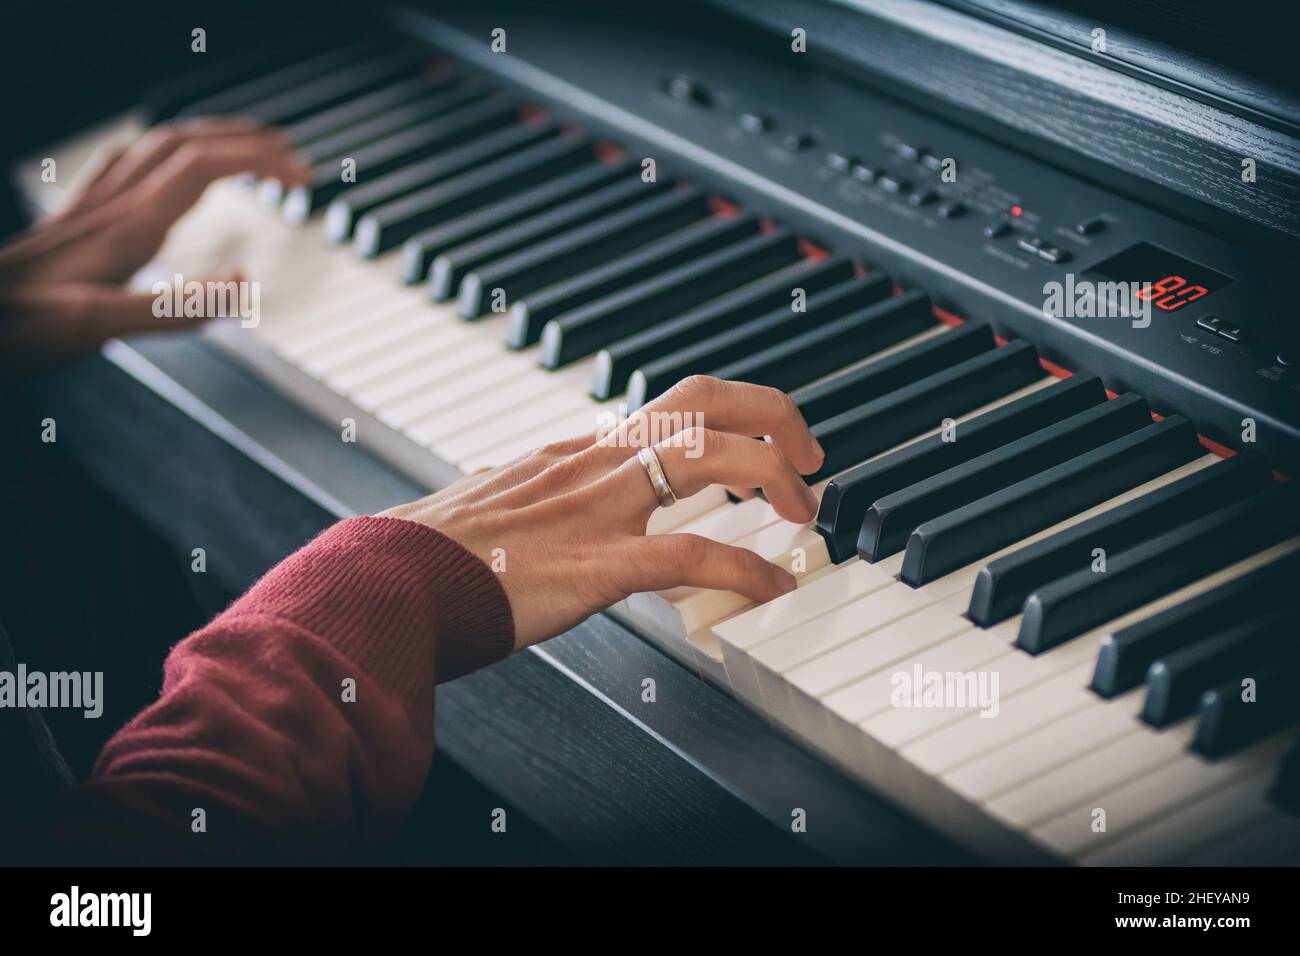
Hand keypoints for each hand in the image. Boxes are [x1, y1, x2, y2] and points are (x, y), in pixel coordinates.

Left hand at [0, 119, 310, 372]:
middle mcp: (113, 205)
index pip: (207, 166)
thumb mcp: (99, 325)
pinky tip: (164, 165)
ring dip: (212, 138)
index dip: (261, 162)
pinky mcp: (78, 220)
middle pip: (190, 144)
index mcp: (129, 225)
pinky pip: (128, 166)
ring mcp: (93, 207)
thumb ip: (174, 307)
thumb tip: (244, 286)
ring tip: (245, 148)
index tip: (302, 174)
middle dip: (248, 141)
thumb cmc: (19, 326)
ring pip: (161, 147)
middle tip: (290, 156)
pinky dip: (165, 154)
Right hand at [382, 375, 825, 647]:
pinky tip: (774, 586)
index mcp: (577, 450)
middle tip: (810, 452)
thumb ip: (549, 495)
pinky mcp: (596, 562)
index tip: (765, 436)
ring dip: (775, 476)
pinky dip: (747, 567)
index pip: (674, 404)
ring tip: (805, 511)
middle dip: (773, 413)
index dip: (736, 410)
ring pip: (710, 456)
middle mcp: (595, 462)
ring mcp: (599, 507)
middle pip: (704, 401)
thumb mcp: (505, 501)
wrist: (392, 581)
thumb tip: (573, 511)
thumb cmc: (439, 553)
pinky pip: (692, 554)